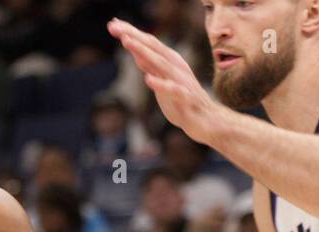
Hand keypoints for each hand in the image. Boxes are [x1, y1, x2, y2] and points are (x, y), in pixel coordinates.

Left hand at [108, 18, 222, 143]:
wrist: (206, 120)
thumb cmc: (180, 100)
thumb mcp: (160, 80)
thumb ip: (149, 66)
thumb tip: (135, 52)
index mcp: (170, 60)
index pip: (148, 43)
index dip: (131, 33)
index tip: (112, 24)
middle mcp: (175, 66)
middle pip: (152, 47)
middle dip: (133, 36)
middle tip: (114, 27)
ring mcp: (181, 81)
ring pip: (161, 64)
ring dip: (144, 52)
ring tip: (127, 42)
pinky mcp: (185, 98)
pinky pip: (173, 90)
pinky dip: (161, 84)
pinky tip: (148, 80)